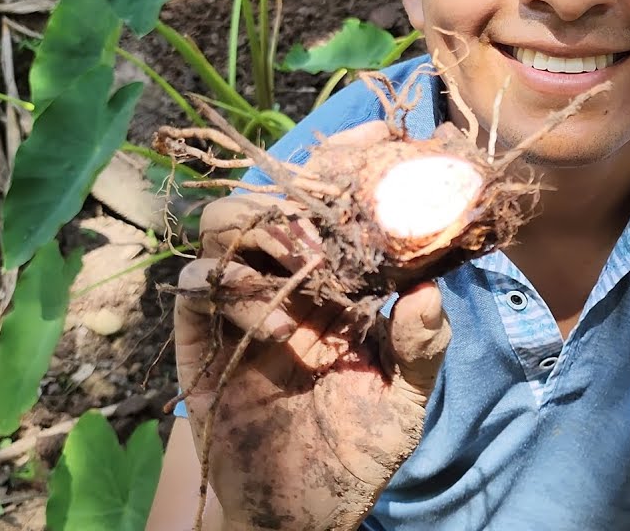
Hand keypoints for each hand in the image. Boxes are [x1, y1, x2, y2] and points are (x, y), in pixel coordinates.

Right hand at [173, 122, 451, 530]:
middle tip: (337, 205)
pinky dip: (233, 288)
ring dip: (264, 226)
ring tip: (302, 260)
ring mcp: (244, 305)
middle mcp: (289, 280)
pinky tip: (280, 327)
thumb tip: (431, 289)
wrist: (302, 511)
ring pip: (228, 224)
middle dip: (307, 185)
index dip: (356, 160)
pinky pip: (198, 285)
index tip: (386, 136)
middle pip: (279, 195)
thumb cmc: (359, 450)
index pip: (339, 201)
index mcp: (340, 281)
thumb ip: (422, 344)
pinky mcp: (205, 339)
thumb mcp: (408, 398)